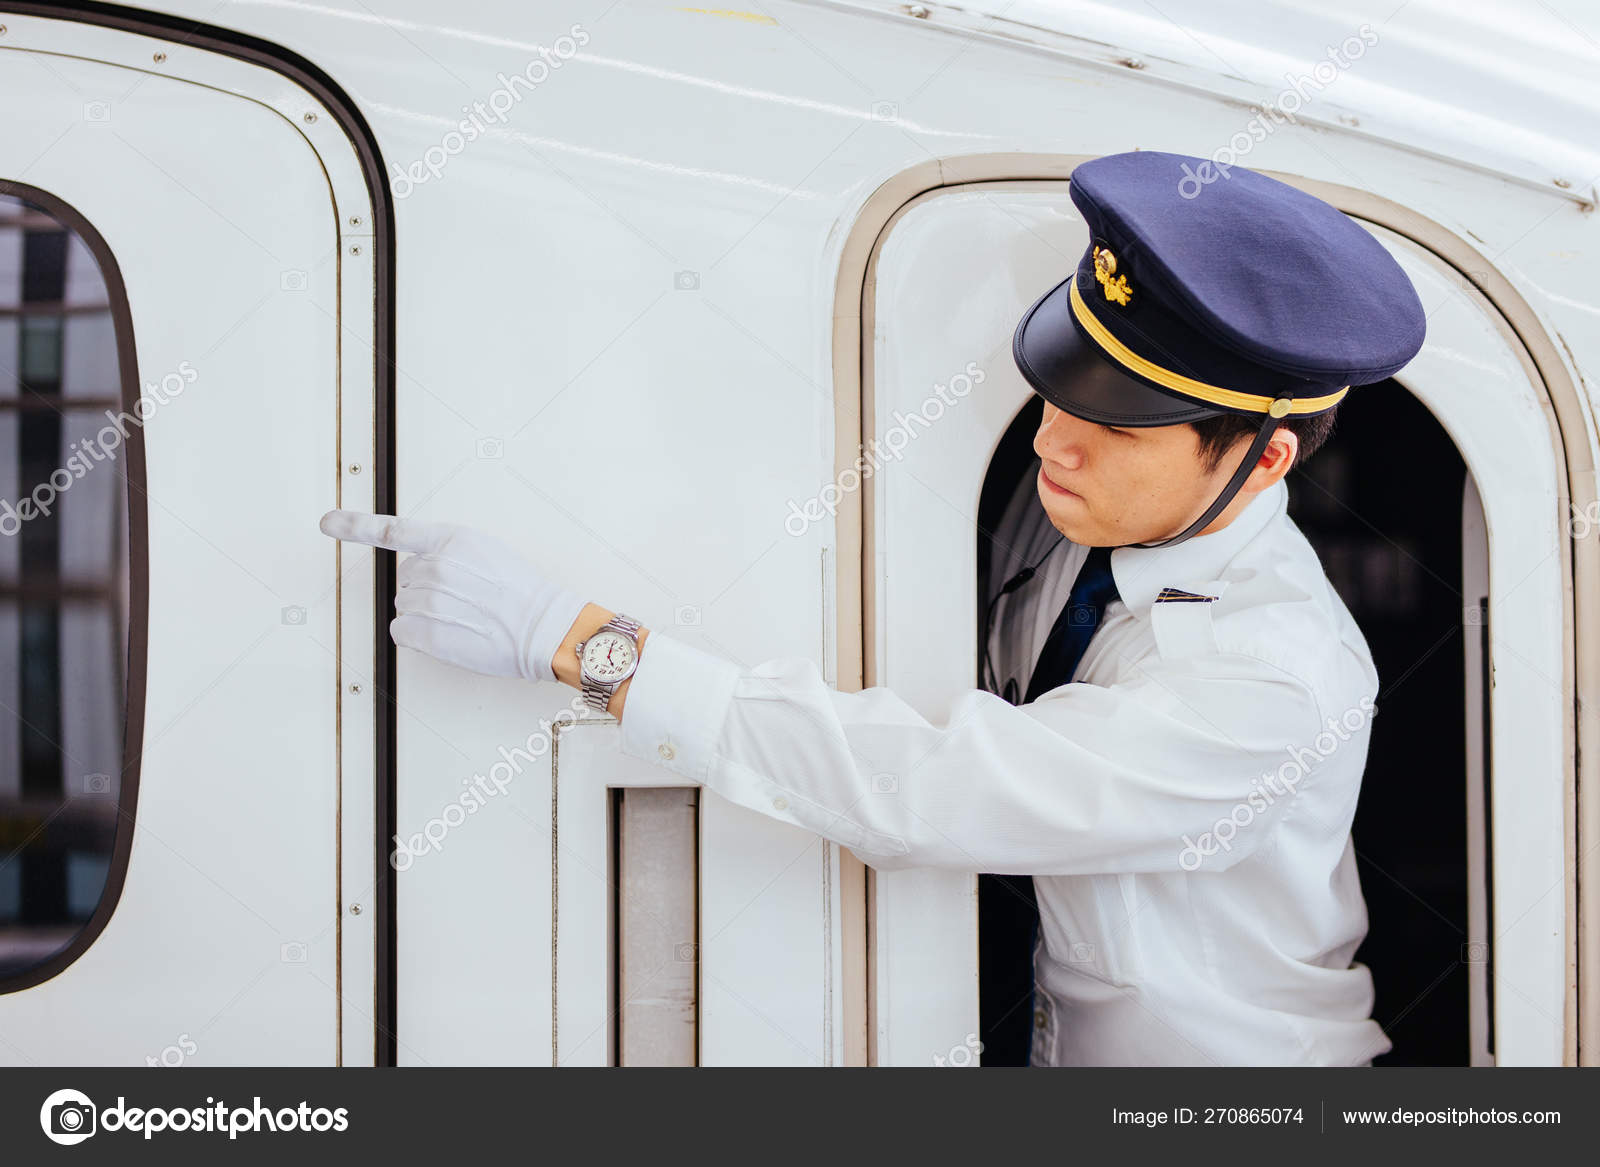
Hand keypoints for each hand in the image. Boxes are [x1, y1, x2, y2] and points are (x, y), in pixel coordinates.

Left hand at [319, 510, 586, 683]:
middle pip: (405, 578)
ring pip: (402, 605)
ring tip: (462, 619)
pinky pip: (401, 631)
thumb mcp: (487, 552)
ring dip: (423, 614)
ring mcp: (429, 599)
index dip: (354, 525)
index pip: (393, 530)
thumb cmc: (523, 593)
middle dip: (425, 589)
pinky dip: (417, 636)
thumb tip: (418, 567)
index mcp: (452, 539)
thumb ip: (449, 552)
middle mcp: (436, 566)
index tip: (327, 523)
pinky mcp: (426, 632)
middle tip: (462, 600)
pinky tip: (448, 635)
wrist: (544, 628)